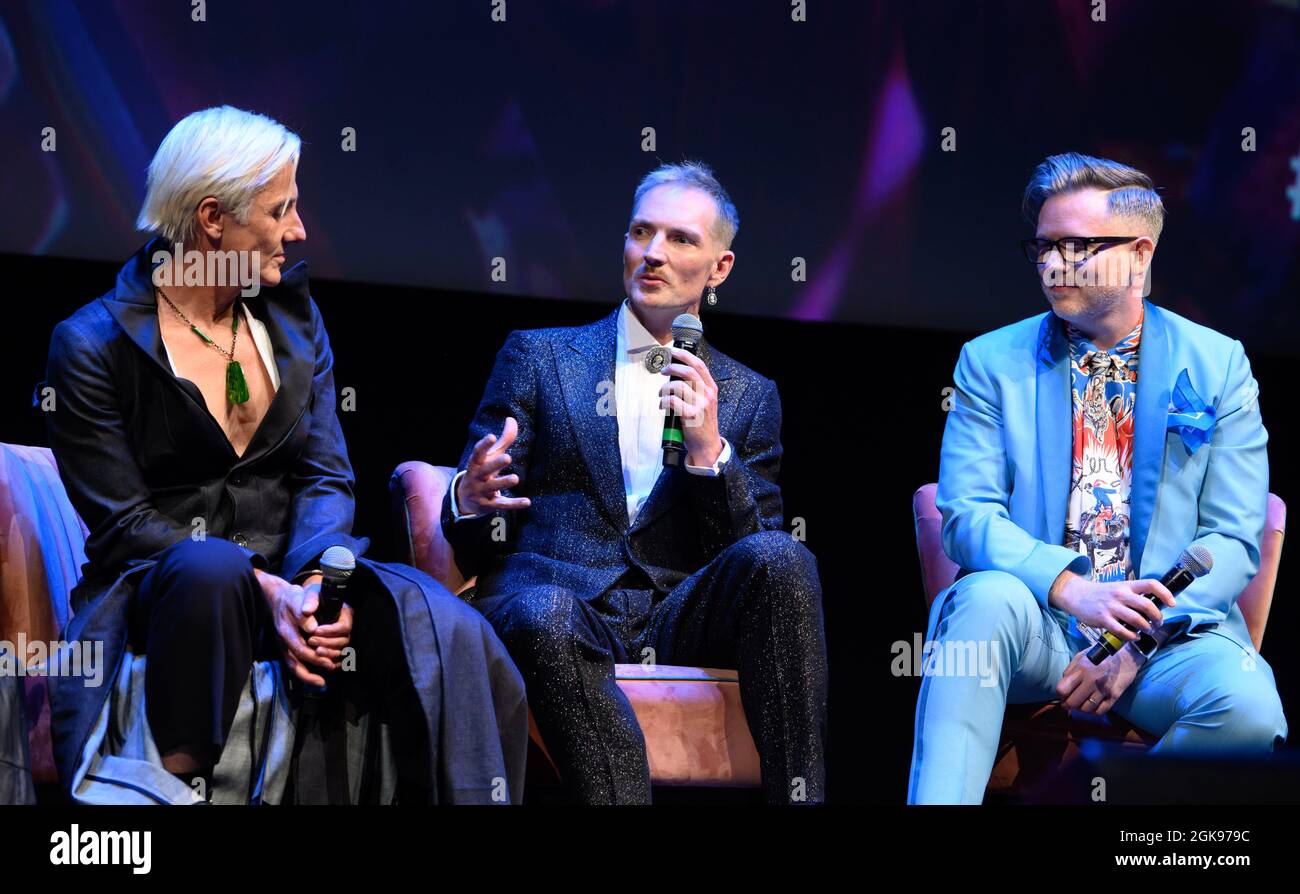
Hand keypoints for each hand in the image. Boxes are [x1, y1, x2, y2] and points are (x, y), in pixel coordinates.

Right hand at [255, 569, 351, 686]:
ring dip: (306, 676)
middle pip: (294, 662)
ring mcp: (283, 645)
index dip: (314, 658)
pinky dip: (303, 672)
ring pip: (292, 666)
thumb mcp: (299, 598)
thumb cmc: (292, 598)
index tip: (328, 663)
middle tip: (327, 675)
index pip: (300, 649)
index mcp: (286, 631)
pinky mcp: (286, 647)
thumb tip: (313, 627)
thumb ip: (305, 611)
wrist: (278, 597)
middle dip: (311, 671)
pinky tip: (315, 676)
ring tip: (321, 683)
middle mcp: (282, 641)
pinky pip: (293, 663)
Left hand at [299, 573, 353, 671]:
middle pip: (344, 641)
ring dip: (328, 654)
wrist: (305, 605)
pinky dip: (329, 663)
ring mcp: (342, 639)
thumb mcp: (311, 593)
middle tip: (311, 640)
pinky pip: (338, 661)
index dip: (331, 631)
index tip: (316, 630)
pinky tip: (318, 660)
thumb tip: (306, 611)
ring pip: (341, 653)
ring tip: (314, 651)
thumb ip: (310, 600)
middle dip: (328, 643)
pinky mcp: (336, 649)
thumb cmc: (312, 597)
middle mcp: (346, 628)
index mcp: (346, 614)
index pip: (344, 627)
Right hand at [456, 416, 532, 516]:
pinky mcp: (489, 505)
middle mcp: (477, 477)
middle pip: (485, 470)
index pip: (478, 453)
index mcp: (476, 464)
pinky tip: (527, 501)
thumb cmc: (483, 471)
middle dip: (495, 464)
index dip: (484, 445)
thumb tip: (511, 419)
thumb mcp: (491, 456)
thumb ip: (504, 440)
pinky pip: (502, 504)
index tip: (492, 436)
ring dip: (502, 482)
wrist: (465, 500)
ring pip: (492, 487)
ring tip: (515, 478)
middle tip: (508, 457)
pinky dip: (514, 504)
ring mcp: (481, 492)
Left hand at [659, 346, 721, 466]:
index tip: (673, 351)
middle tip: (663, 371)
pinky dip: (663, 401)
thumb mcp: (705, 402)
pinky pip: (672, 401)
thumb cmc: (703, 423)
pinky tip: (662, 405)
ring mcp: (700, 404)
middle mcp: (707, 394)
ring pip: (678, 385)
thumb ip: (696, 388)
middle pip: (688, 371)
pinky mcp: (691, 415)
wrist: (707, 444)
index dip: (685, 355)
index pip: (699, 365)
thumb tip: (676, 374)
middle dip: (672, 367)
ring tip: (661, 394)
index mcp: (711, 389)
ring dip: (665, 388)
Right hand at [1049, 570, 1174, 641]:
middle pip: (1148, 605)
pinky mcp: (1103, 619)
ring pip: (1137, 620)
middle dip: (1158, 618)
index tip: (1172, 604)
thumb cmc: (1102, 594)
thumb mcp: (1118, 588)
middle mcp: (1120, 594)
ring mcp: (1111, 607)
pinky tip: (1134, 637)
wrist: (1077, 596)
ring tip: (1146, 630)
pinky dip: (1132, 636)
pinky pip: (1122, 631)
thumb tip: (1155, 608)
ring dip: (1146, 628)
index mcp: (1127, 585)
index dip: (1166, 593)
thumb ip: (1134, 596)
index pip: (1151, 584)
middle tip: (1158, 623)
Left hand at [1056, 643, 1143, 714]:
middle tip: (1068, 703)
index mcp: (1082, 669)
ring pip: (1085, 709)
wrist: (1126, 655)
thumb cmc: (1100, 655)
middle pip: (1072, 703)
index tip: (1063, 694)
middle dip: (1067, 705)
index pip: (1062, 690)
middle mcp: (1092, 680)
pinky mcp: (1115, 696)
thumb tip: (1062, 688)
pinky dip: (1093, 712)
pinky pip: (1100, 711)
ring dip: (1080, 709)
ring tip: (1080, 703)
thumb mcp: (1081, 657)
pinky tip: (1092, 706)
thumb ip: (1069, 671)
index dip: (1060, 694)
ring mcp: (1104, 689)